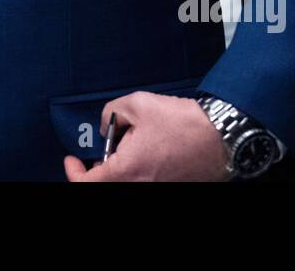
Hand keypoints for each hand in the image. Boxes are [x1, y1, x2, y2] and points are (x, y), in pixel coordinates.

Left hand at [62, 92, 229, 181]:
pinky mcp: (170, 187)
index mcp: (127, 171)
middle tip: (102, 151)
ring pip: (125, 182)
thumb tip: (106, 125)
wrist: (222, 137)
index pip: (87, 185)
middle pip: (106, 185)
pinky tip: (147, 151)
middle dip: (98, 169)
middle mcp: (139, 186)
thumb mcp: (138, 104)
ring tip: (130, 145)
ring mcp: (156, 189)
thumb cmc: (183, 123)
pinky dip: (137, 170)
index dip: (74, 173)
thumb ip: (111, 113)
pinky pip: (143, 182)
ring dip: (119, 168)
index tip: (72, 159)